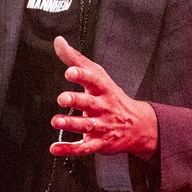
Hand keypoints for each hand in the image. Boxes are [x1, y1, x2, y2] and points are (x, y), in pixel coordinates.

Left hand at [50, 36, 158, 159]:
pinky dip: (69, 149)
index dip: (82, 75)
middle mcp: (102, 107)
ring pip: (86, 126)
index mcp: (102, 89)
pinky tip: (54, 148)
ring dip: (70, 124)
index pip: (93, 80)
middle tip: (62, 98)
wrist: (137, 125)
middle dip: (76, 101)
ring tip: (56, 121)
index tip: (70, 71)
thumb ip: (75, 59)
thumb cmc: (110, 95)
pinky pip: (84, 148)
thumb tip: (58, 41)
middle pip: (89, 103)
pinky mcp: (98, 143)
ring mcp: (101, 126)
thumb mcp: (97, 75)